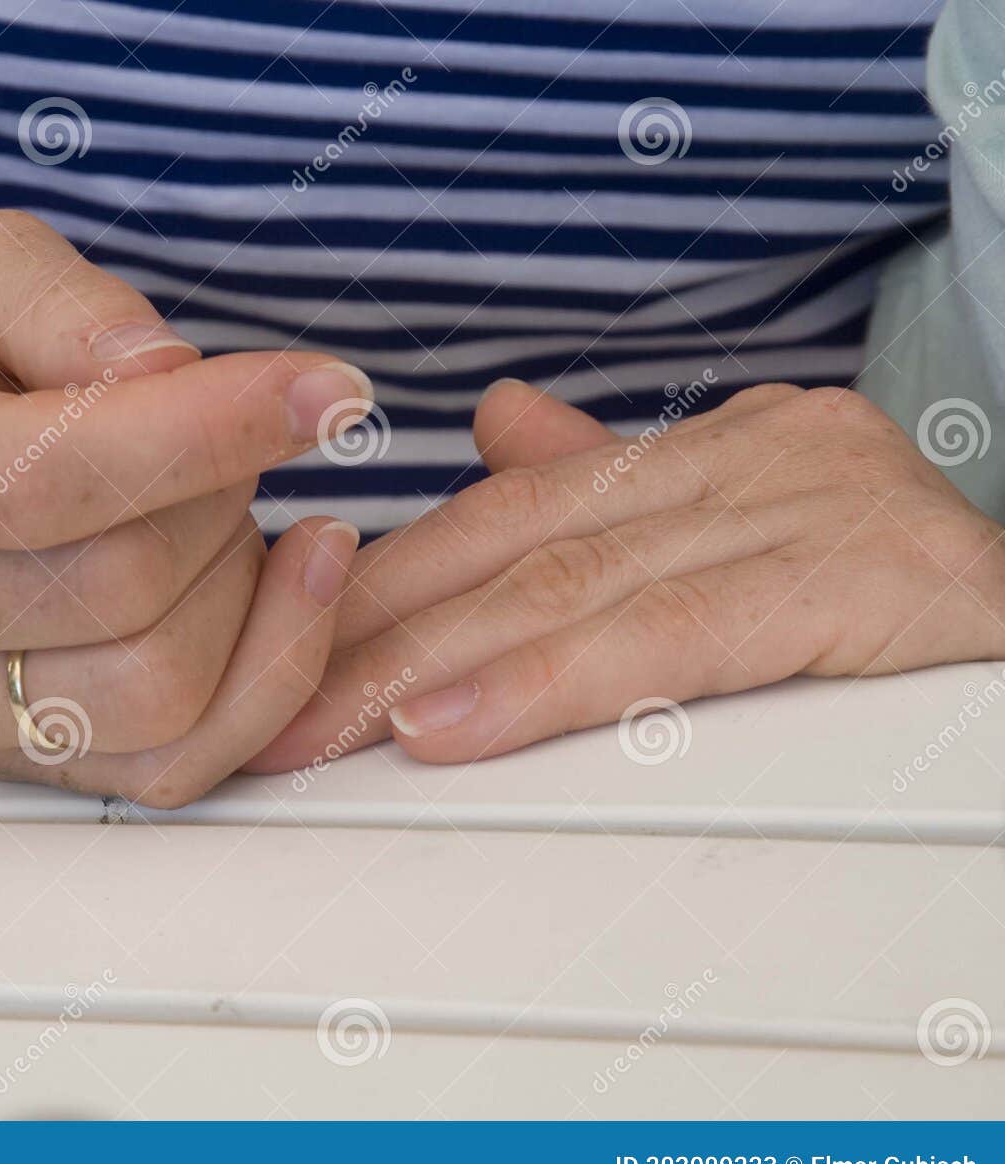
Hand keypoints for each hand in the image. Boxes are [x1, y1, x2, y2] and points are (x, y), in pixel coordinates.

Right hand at [0, 210, 366, 805]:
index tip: (327, 393)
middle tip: (226, 432)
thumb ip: (59, 301)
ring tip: (224, 512)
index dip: (207, 434)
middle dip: (221, 494)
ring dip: (243, 591)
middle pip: (117, 587)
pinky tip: (280, 592)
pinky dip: (262, 682)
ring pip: (157, 694)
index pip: (39, 480)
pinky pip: (170, 769)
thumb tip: (170, 372)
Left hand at [248, 378, 1004, 769]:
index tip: (292, 643)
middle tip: (275, 707)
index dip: (396, 581)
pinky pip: (674, 637)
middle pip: (526, 546)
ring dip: (433, 662)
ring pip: (576, 586)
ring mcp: (817, 505)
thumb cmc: (903, 614)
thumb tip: (499, 423)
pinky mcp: (866, 577)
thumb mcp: (752, 539)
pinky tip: (451, 724)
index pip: (519, 510)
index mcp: (722, 451)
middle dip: (385, 632)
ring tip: (330, 723)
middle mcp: (762, 456)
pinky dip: (548, 685)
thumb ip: (623, 494)